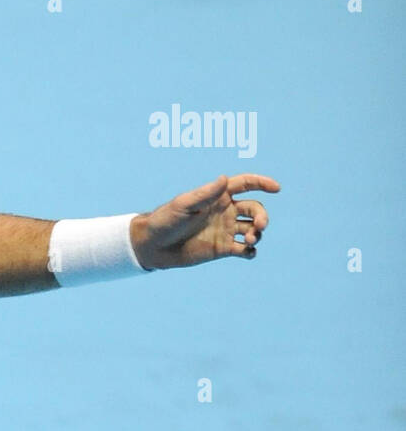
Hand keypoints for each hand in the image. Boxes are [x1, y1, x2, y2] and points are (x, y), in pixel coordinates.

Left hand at [130, 173, 279, 270]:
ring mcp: (225, 230)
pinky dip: (251, 251)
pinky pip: (245, 250)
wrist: (153, 245)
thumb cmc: (165, 220)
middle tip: (258, 226)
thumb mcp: (183, 205)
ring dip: (258, 234)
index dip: (262, 183)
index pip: (245, 184)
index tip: (277, 188)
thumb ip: (205, 194)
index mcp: (217, 197)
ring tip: (250, 240)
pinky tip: (247, 251)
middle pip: (254, 209)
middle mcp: (225, 211)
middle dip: (262, 216)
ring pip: (253, 229)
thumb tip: (224, 179)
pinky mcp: (223, 249)